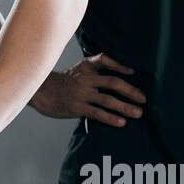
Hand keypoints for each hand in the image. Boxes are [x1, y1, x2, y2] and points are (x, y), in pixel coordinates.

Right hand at [30, 53, 145, 126]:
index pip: (105, 60)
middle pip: (113, 82)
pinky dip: (111, 118)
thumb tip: (117, 81)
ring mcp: (81, 93)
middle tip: (143, 98)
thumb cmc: (62, 82)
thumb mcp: (77, 71)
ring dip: (125, 107)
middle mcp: (85, 79)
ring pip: (108, 100)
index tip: (132, 71)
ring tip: (138, 113)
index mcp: (86, 67)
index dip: (120, 65)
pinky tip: (121, 122)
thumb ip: (94, 72)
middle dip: (131, 91)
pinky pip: (97, 113)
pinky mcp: (77, 107)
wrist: (40, 91)